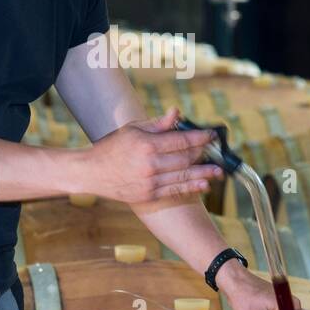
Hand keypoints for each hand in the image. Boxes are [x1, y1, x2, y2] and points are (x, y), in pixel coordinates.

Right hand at [83, 107, 223, 202]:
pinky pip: (174, 191)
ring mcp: (150, 183)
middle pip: (186, 159)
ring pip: (183, 176)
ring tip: (218, 172)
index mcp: (147, 145)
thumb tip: (177, 113)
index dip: (199, 137)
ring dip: (203, 174)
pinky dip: (190, 187)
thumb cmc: (112, 148)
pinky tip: (202, 184)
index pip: (181, 140)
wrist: (92, 173)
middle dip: (204, 154)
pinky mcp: (148, 196)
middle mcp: (150, 165)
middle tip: (216, 152)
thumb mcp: (133, 129)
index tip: (211, 135)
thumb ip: (158, 124)